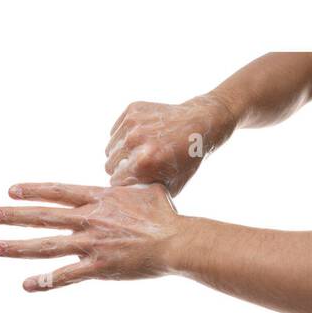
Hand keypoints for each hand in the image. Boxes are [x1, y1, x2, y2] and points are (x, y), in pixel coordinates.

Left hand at [0, 182, 182, 290]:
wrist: (178, 240)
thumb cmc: (164, 215)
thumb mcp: (144, 190)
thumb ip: (123, 187)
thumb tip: (118, 179)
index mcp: (99, 199)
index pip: (58, 192)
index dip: (33, 191)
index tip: (11, 190)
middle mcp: (90, 219)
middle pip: (44, 216)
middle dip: (14, 216)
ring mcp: (92, 244)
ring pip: (48, 246)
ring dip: (19, 247)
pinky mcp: (99, 266)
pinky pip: (66, 276)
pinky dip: (45, 281)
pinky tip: (26, 285)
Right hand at [105, 95, 235, 193]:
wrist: (202, 122)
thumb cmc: (188, 158)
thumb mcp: (171, 186)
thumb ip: (146, 195)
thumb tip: (125, 202)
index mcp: (144, 163)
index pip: (115, 182)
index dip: (125, 183)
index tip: (136, 179)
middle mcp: (135, 141)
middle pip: (109, 166)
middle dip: (121, 168)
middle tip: (138, 165)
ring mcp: (133, 123)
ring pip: (109, 149)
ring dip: (120, 153)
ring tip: (139, 151)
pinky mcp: (132, 110)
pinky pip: (114, 132)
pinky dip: (123, 136)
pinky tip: (141, 137)